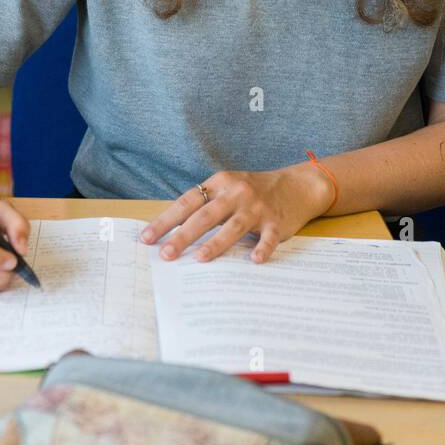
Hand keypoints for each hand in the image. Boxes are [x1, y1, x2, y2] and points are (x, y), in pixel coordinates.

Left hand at [139, 162, 335, 264]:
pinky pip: (268, 237)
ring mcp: (257, 207)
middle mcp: (236, 193)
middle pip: (205, 215)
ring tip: (199, 258)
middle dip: (183, 235)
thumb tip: (171, 231)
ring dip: (216, 243)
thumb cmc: (254, 191)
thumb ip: (205, 204)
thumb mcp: (228, 188)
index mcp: (219, 184)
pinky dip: (262, 248)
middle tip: (166, 254)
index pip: (187, 202)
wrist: (297, 185)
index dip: (166, 220)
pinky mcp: (276, 221)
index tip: (147, 237)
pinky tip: (254, 260)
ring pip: (233, 226)